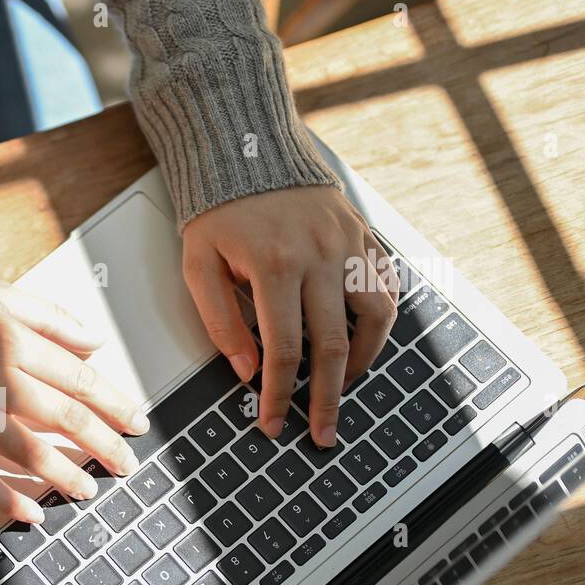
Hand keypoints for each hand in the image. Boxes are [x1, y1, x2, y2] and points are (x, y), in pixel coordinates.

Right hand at [0, 278, 148, 523]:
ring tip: (88, 492)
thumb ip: (49, 317)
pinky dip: (6, 499)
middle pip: (65, 418)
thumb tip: (94, 341)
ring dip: (65, 476)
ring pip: (29, 451)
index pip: (80, 379)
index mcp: (13, 341)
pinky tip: (32, 512)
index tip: (137, 422)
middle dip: (103, 445)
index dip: (114, 404)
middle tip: (126, 465)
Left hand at [181, 186, 398, 446]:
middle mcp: (321, 256)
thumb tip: (248, 372)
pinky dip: (379, 321)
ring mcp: (349, 245)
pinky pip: (386, 286)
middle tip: (324, 434)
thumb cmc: (218, 211)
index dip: (280, 395)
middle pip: (334, 345)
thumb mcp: (198, 266)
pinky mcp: (364, 235)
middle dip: (328, 399)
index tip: (274, 424)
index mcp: (275, 266)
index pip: (284, 350)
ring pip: (375, 318)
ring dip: (362, 361)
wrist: (248, 149)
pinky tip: (362, 342)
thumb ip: (221, 322)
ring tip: (345, 387)